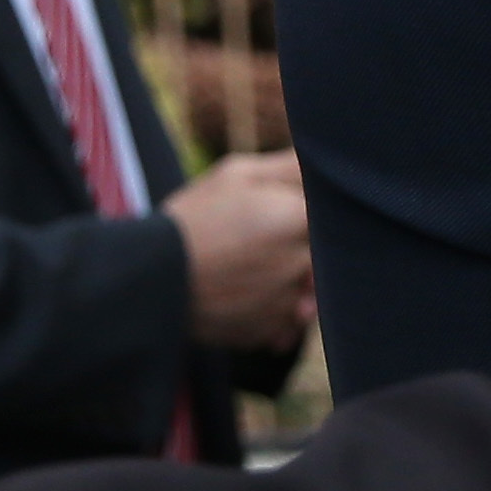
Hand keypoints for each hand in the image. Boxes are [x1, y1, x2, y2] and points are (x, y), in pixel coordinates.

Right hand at [167, 152, 316, 348]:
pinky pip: (285, 322)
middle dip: (309, 250)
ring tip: (251, 267)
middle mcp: (299, 266)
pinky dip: (274, 312)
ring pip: (308, 292)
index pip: (341, 218)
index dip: (322, 216)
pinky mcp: (266, 332)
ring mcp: (284, 304)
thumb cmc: (192, 217)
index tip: (303, 212)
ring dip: (293, 283)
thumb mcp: (236, 175)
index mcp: (299, 221)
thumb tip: (324, 159)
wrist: (149, 277)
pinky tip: (247, 294)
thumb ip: (289, 167)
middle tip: (267, 240)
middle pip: (327, 259)